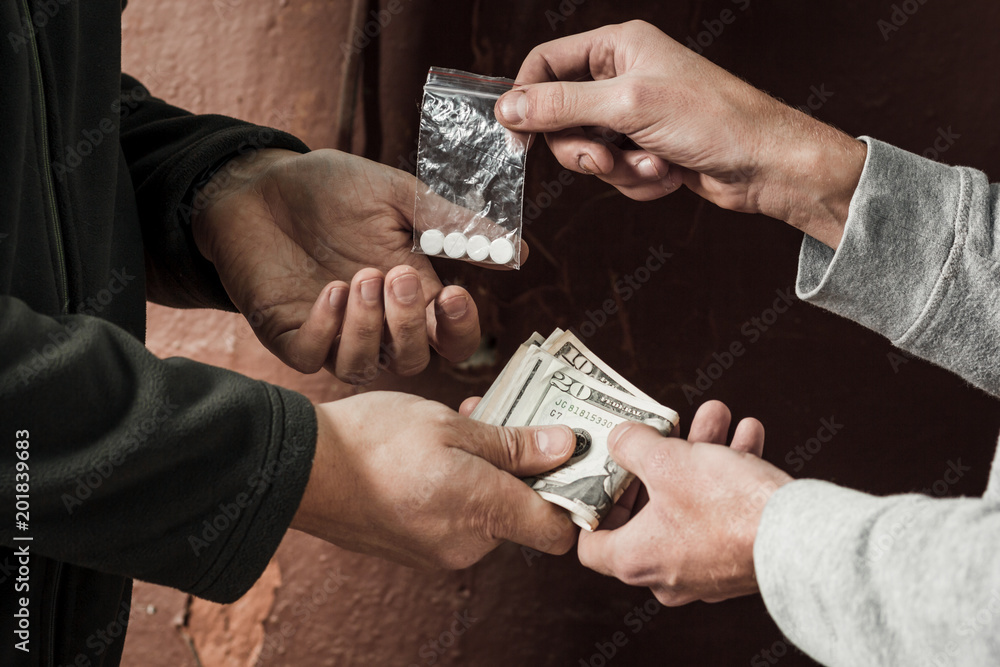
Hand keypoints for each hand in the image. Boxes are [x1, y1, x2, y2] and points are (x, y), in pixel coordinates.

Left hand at [191, 148, 482, 383]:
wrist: (260, 183)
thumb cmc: (331, 190)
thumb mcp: (399, 198)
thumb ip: (451, 225)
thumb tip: (517, 251)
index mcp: (410, 294)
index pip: (449, 339)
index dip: (460, 329)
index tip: (455, 294)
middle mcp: (375, 322)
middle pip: (412, 360)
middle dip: (409, 323)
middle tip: (398, 273)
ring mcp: (331, 332)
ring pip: (364, 367)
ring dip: (369, 326)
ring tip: (360, 276)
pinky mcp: (289, 334)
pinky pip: (314, 356)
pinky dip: (327, 328)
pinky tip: (330, 289)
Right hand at [291, 392, 577, 567]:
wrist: (300, 469)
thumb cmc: (374, 440)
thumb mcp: (451, 425)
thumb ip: (512, 443)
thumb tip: (563, 448)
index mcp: (483, 513)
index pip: (556, 529)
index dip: (571, 496)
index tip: (569, 459)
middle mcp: (465, 545)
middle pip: (520, 515)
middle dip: (520, 468)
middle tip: (507, 419)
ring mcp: (436, 552)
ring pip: (484, 512)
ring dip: (485, 471)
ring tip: (463, 422)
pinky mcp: (412, 548)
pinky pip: (453, 519)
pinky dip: (457, 487)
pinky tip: (436, 449)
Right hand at [495, 20, 865, 247]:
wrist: (765, 165)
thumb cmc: (713, 118)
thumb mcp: (628, 106)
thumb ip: (562, 106)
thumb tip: (508, 107)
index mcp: (618, 46)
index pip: (546, 63)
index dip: (528, 97)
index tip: (517, 134)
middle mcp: (623, 77)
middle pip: (561, 117)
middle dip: (584, 148)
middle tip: (605, 158)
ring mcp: (634, 117)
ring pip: (588, 152)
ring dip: (617, 169)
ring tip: (652, 166)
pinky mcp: (646, 150)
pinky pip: (615, 174)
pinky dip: (638, 182)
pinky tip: (669, 175)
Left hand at [576, 400, 792, 604]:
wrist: (804, 540)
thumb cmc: (728, 509)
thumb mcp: (667, 460)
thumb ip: (633, 445)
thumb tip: (619, 438)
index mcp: (635, 559)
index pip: (591, 544)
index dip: (591, 504)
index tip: (602, 472)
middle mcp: (666, 573)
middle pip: (647, 508)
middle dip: (660, 457)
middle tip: (666, 426)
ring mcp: (704, 569)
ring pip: (691, 501)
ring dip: (703, 453)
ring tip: (716, 415)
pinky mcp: (738, 559)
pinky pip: (723, 512)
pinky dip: (730, 472)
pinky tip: (748, 433)